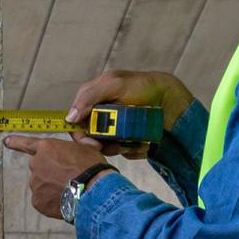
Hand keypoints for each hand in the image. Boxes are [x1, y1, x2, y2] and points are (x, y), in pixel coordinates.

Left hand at [3, 134, 109, 220]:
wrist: (93, 191)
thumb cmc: (91, 167)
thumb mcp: (88, 147)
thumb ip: (79, 141)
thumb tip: (81, 136)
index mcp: (47, 148)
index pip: (27, 144)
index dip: (16, 142)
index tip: (6, 141)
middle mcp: (36, 164)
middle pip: (39, 168)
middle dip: (49, 172)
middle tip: (66, 177)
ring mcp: (35, 184)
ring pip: (41, 185)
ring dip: (50, 187)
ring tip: (68, 191)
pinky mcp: (37, 201)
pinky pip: (42, 200)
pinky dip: (51, 201)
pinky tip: (64, 200)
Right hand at [66, 69, 192, 152]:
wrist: (169, 98)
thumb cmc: (141, 86)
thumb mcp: (113, 84)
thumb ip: (89, 96)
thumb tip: (70, 117)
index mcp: (92, 104)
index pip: (76, 127)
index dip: (82, 138)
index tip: (94, 145)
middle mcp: (101, 119)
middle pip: (91, 142)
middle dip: (105, 146)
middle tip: (119, 145)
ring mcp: (115, 132)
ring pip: (109, 150)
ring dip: (121, 148)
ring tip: (135, 142)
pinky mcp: (129, 142)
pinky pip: (126, 153)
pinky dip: (134, 150)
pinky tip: (143, 143)